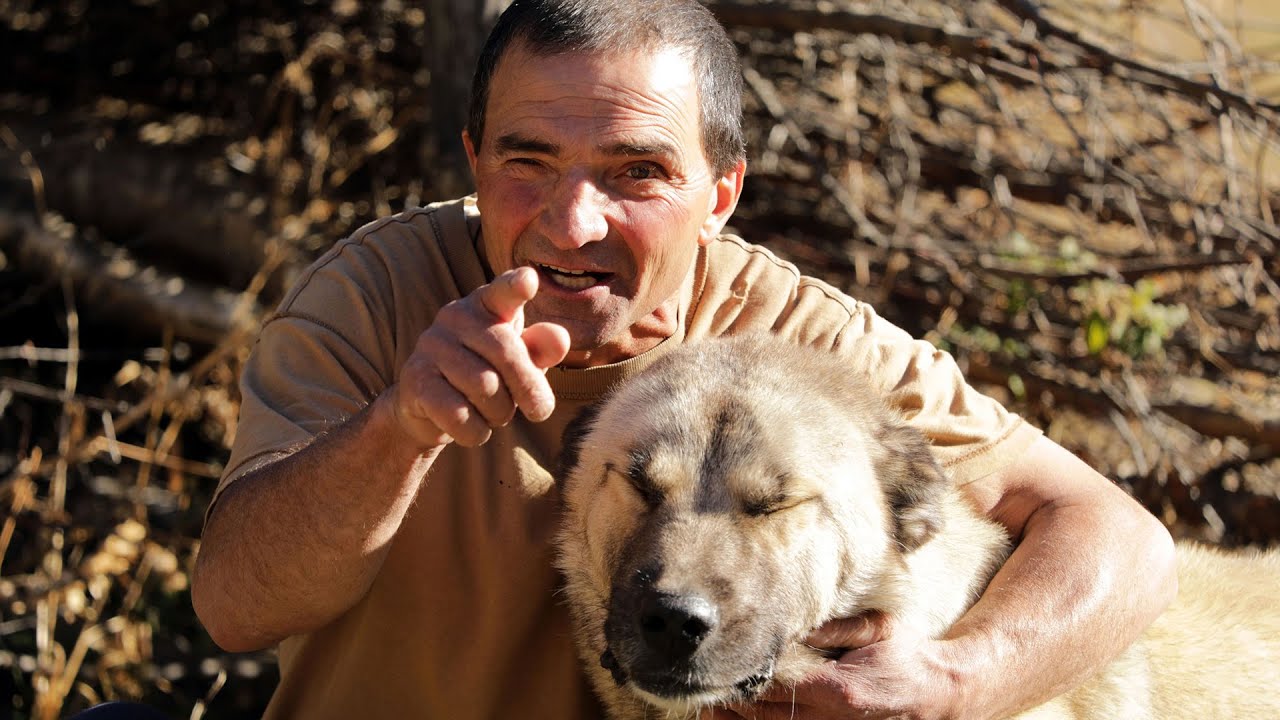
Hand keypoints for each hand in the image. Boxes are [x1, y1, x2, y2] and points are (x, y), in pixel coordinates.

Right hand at [389, 266, 570, 447]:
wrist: (431, 408)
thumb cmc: (488, 373)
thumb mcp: (521, 360)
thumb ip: (542, 349)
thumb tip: (560, 338)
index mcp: (486, 304)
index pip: (502, 292)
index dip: (515, 287)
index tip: (529, 281)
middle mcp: (454, 316)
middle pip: (507, 354)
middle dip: (530, 390)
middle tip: (539, 410)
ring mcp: (430, 345)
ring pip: (485, 389)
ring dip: (500, 413)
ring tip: (495, 413)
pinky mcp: (415, 379)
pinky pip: (459, 415)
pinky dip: (476, 431)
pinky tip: (475, 428)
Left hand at [702, 613, 959, 719]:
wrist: (943, 692)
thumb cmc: (909, 654)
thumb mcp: (877, 629)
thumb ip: (835, 627)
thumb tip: (797, 623)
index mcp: (840, 688)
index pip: (781, 688)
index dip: (748, 683)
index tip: (720, 674)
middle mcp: (835, 717)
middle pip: (772, 717)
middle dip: (737, 708)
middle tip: (703, 698)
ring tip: (713, 715)